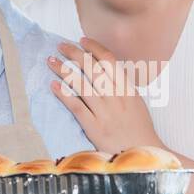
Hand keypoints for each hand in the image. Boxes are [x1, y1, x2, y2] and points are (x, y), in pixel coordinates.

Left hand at [47, 36, 162, 153]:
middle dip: (73, 53)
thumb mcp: (136, 101)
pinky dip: (63, 95)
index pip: (109, 60)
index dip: (93, 47)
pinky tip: (53, 86)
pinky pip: (76, 107)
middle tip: (60, 46)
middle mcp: (115, 96)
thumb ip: (122, 85)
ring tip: (51, 62)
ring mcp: (104, 111)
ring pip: (81, 84)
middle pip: (91, 67)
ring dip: (63, 70)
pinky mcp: (94, 127)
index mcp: (127, 88)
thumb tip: (105, 69)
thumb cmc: (139, 128)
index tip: (81, 40)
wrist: (142, 153)